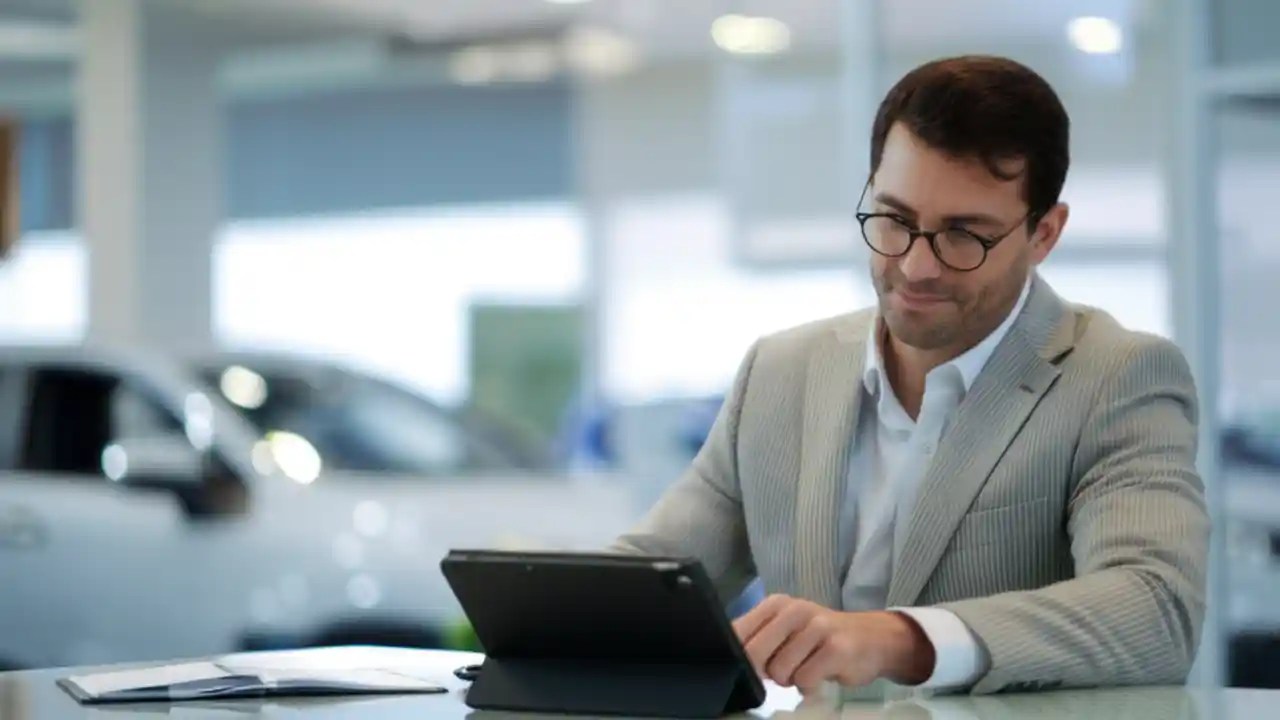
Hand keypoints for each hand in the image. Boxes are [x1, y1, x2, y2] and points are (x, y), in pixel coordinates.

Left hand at [732, 594, 935, 692]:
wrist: (872, 638)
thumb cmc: (821, 637)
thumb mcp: (786, 629)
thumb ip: (758, 638)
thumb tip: (728, 658)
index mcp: (776, 604)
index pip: (738, 633)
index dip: (740, 657)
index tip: (754, 665)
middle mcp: (794, 610)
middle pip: (754, 654)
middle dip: (765, 672)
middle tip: (784, 669)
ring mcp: (817, 627)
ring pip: (779, 672)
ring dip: (791, 679)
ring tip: (807, 667)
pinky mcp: (836, 649)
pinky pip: (804, 680)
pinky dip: (809, 686)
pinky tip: (821, 674)